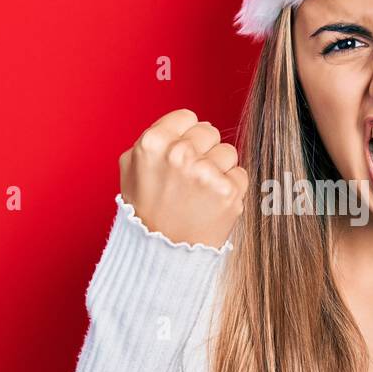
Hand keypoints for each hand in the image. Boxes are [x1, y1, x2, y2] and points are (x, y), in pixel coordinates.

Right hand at [119, 109, 247, 249]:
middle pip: (210, 132)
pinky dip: (230, 189)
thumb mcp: (132, 169)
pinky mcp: (228, 192)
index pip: (188, 117)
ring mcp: (205, 173)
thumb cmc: (146, 211)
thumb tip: (183, 123)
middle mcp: (179, 154)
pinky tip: (211, 204)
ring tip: (200, 193)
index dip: (186, 135)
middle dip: (204, 151)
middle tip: (190, 179)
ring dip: (219, 170)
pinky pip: (240, 175)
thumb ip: (154, 140)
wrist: (162, 254)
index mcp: (153, 143)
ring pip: (228, 152)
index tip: (182, 155)